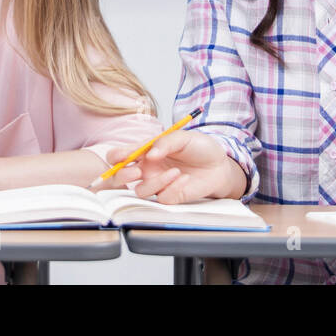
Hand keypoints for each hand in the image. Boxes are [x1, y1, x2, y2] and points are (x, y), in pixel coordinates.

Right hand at [106, 130, 244, 203]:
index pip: (120, 155)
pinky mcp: (169, 196)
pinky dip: (172, 188)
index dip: (116, 156)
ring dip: (156, 182)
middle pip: (120, 177)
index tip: (125, 156)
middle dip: (123, 175)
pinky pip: (161, 198)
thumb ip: (165, 142)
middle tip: (137, 171)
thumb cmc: (199, 148)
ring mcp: (157, 183)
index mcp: (145, 151)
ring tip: (176, 171)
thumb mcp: (183, 137)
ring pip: (141, 191)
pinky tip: (185, 178)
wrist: (219, 164)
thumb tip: (149, 154)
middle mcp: (147, 168)